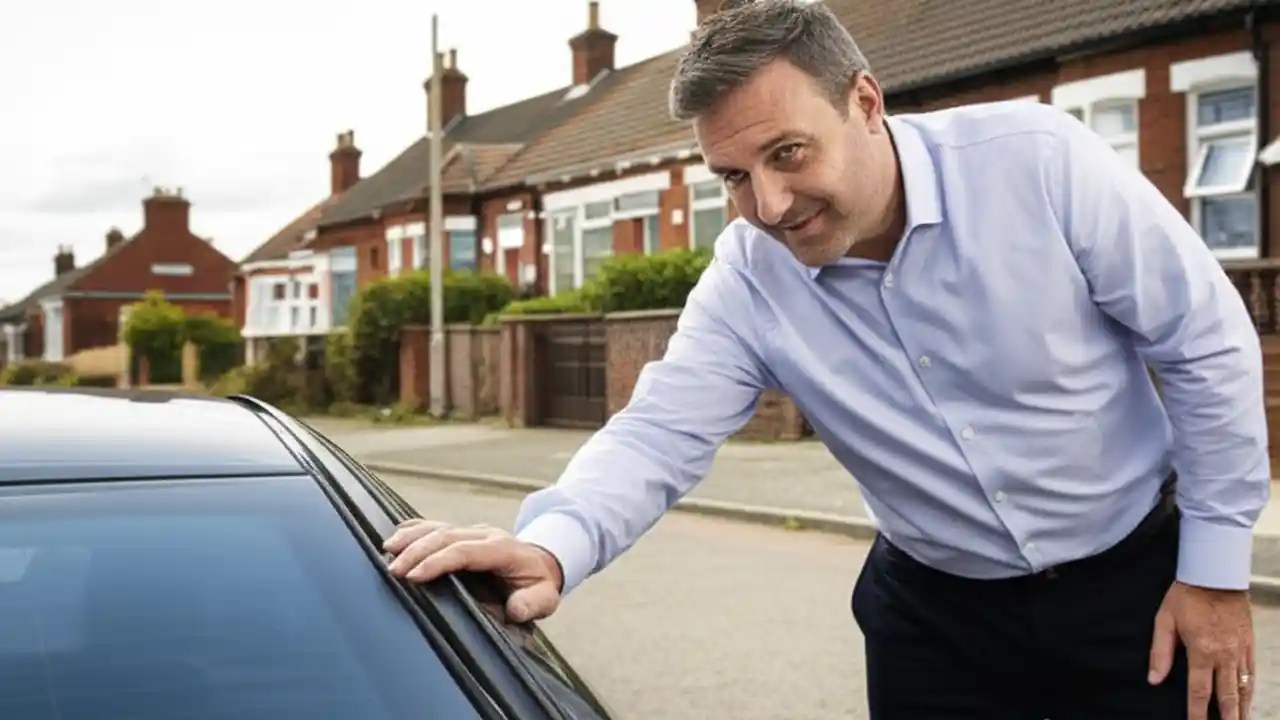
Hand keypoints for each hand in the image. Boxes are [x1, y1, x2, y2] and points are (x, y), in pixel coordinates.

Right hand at [383, 519, 564, 622]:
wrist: (541, 565)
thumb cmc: (538, 585)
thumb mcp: (545, 598)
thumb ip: (533, 603)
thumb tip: (516, 609)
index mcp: (503, 549)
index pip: (465, 551)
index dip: (438, 561)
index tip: (414, 576)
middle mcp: (485, 535)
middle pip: (445, 536)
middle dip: (417, 551)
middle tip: (393, 571)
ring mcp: (473, 531)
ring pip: (438, 527)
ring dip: (412, 537)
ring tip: (387, 549)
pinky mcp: (463, 534)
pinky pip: (436, 526)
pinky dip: (415, 529)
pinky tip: (397, 533)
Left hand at [1148, 581, 1254, 719]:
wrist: (1216, 574)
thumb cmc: (1187, 595)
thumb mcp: (1164, 620)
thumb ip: (1159, 652)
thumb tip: (1154, 678)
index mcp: (1202, 651)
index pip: (1199, 691)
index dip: (1197, 713)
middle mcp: (1224, 655)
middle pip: (1227, 696)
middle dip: (1227, 718)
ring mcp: (1239, 650)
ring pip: (1243, 687)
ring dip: (1241, 708)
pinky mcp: (1248, 644)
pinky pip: (1251, 673)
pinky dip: (1250, 690)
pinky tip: (1247, 699)